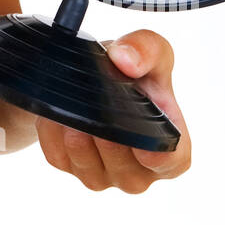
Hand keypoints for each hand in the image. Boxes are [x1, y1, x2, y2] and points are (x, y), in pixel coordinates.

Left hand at [34, 28, 190, 191]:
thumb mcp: (153, 50)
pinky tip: (58, 112)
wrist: (99, 74)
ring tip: (74, 106)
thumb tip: (125, 60)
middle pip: (124, 169)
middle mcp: (140, 171)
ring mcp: (105, 175)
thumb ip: (147, 49)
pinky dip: (53, 134)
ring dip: (78, 135)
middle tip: (94, 105)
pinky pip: (59, 157)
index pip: (169, 162)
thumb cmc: (136, 73)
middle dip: (107, 137)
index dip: (155, 155)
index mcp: (170, 149)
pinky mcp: (71, 167)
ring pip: (89, 168)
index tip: (138, 136)